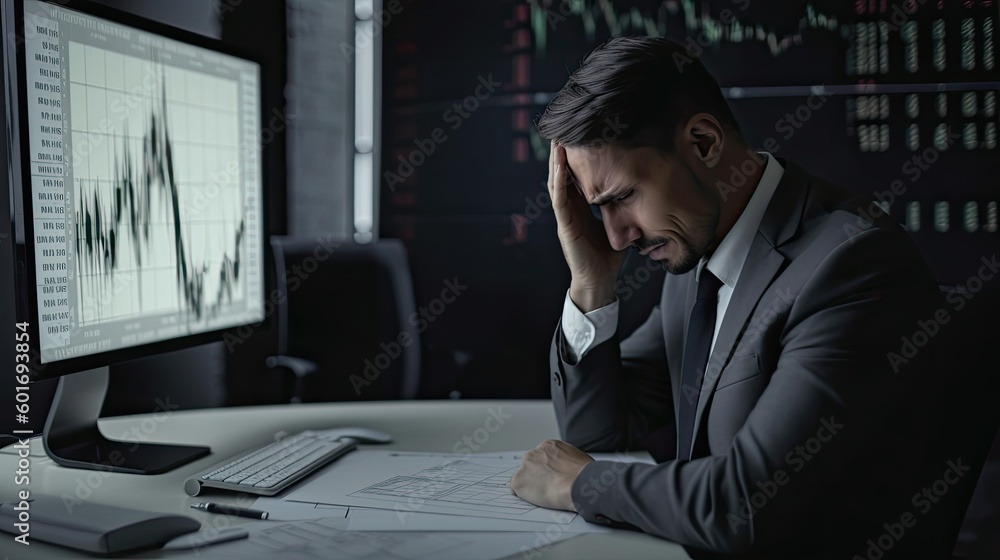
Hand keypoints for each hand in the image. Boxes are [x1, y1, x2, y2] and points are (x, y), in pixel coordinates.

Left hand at [510, 439, 592, 510]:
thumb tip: (571, 472)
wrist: (578, 484)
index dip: (548, 471)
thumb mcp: (577, 459)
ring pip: (524, 479)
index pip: (542, 459)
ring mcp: (524, 467)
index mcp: (549, 446)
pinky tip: (540, 499)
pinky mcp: (518, 481)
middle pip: (531, 467)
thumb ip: (567, 462)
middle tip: (550, 488)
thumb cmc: (584, 475)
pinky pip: (517, 491)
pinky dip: (526, 497)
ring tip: (548, 494)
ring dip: (532, 487)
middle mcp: (535, 453)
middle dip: (538, 477)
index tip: (553, 478)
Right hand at [548, 141, 624, 311]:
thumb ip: (625, 208)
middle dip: (562, 153)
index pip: (576, 177)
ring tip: (557, 140)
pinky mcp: (565, 225)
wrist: (600, 281)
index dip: (575, 157)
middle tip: (562, 129)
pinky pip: (560, 199)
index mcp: (581, 208)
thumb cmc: (608, 257)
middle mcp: (570, 209)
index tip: (578, 137)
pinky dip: (560, 180)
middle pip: (563, 175)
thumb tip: (642, 192)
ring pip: (557, 183)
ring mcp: (565, 217)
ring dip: (557, 161)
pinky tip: (561, 164)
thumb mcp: (620, 225)